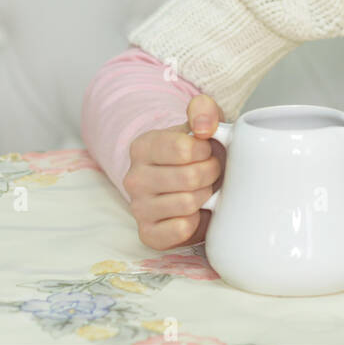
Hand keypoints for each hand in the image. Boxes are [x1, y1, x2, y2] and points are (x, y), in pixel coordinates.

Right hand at [123, 93, 226, 249]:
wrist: (191, 182)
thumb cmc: (196, 153)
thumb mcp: (202, 122)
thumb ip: (204, 110)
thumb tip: (204, 127)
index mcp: (142, 146)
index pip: (184, 149)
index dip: (206, 151)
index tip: (206, 152)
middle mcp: (133, 178)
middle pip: (189, 178)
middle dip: (210, 174)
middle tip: (209, 172)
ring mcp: (138, 208)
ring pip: (187, 204)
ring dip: (205, 197)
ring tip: (202, 190)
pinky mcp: (148, 234)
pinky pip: (181, 230)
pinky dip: (196, 222)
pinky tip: (194, 212)